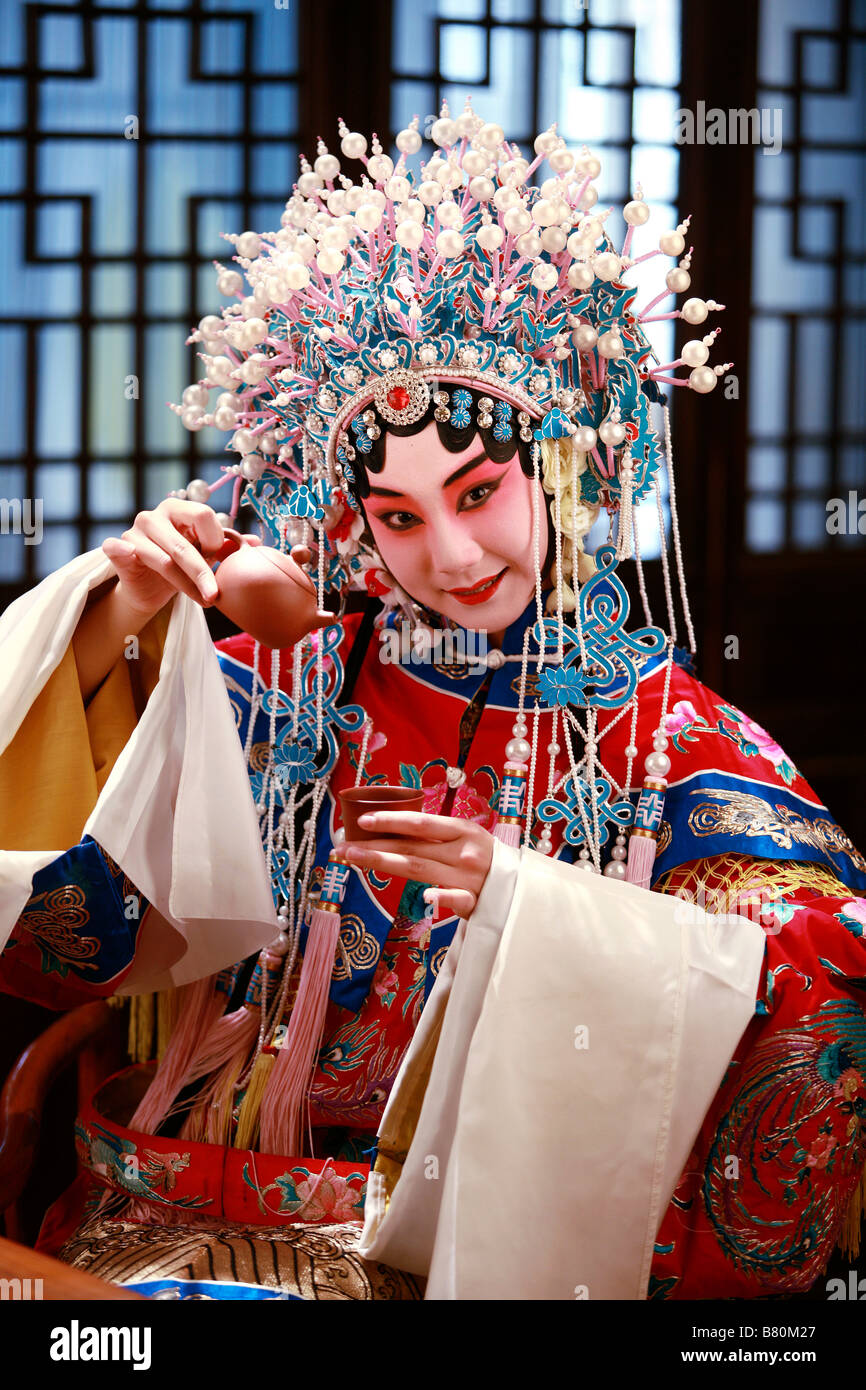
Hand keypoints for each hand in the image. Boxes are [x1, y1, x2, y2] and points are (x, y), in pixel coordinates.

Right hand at [102, 497, 267, 615]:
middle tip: (215, 596)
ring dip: (185, 586)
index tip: (217, 561)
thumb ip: (227, 547)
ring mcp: (134, 531)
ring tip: (201, 601)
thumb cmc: (182, 567)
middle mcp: (154, 515)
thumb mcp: (205, 555)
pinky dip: (121, 550)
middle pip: (184, 545)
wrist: (150, 588)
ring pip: (164, 561)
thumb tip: (256, 543)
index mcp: (179, 508)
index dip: (214, 542)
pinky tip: (127, 553)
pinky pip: (118, 548)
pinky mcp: (118, 549)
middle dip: (203, 574)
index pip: (204, 517)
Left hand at [341, 811, 494, 918]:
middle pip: (412, 848)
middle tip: (343, 846)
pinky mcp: (476, 904)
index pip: (421, 823)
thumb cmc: (489, 861)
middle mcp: (465, 852)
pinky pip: (457, 901)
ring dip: (384, 864)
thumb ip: (438, 837)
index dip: (391, 820)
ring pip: (421, 871)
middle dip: (374, 845)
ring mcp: (471, 879)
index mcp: (465, 831)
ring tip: (354, 859)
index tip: (362, 821)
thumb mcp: (469, 840)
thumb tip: (395, 831)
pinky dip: (442, 898)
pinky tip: (424, 897)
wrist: (525, 889)